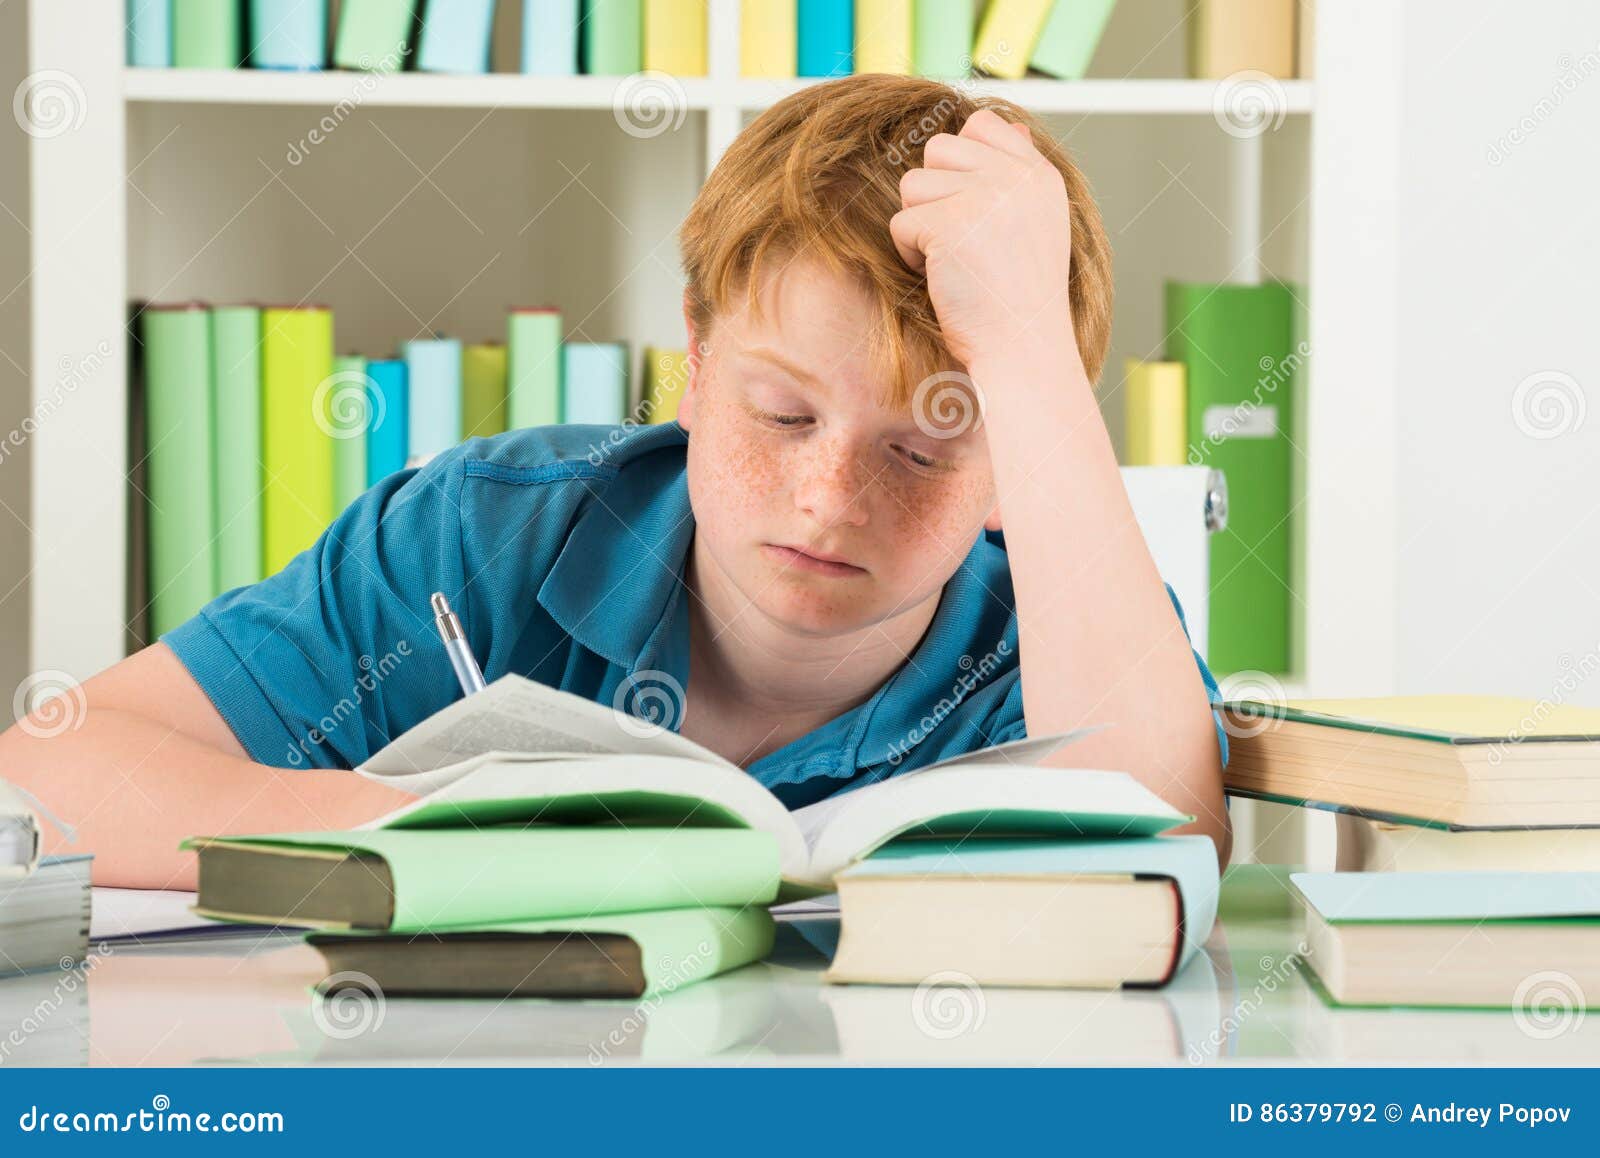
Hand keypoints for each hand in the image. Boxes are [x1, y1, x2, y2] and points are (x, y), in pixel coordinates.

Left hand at [890, 108, 1076, 374]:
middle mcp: (1016, 177)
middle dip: (934, 195)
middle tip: (957, 240)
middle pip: (938, 148)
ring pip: (913, 183)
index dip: (960, 162)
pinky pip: (901, 222)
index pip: (983, 124)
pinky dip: (910, 255)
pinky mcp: (950, 224)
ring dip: (919, 225)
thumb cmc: (1020, 298)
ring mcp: (985, 197)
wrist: (1022, 349)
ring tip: (951, 261)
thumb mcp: (1037, 223)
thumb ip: (1017, 173)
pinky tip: (942, 278)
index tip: (969, 210)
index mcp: (1039, 175)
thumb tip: (1007, 125)